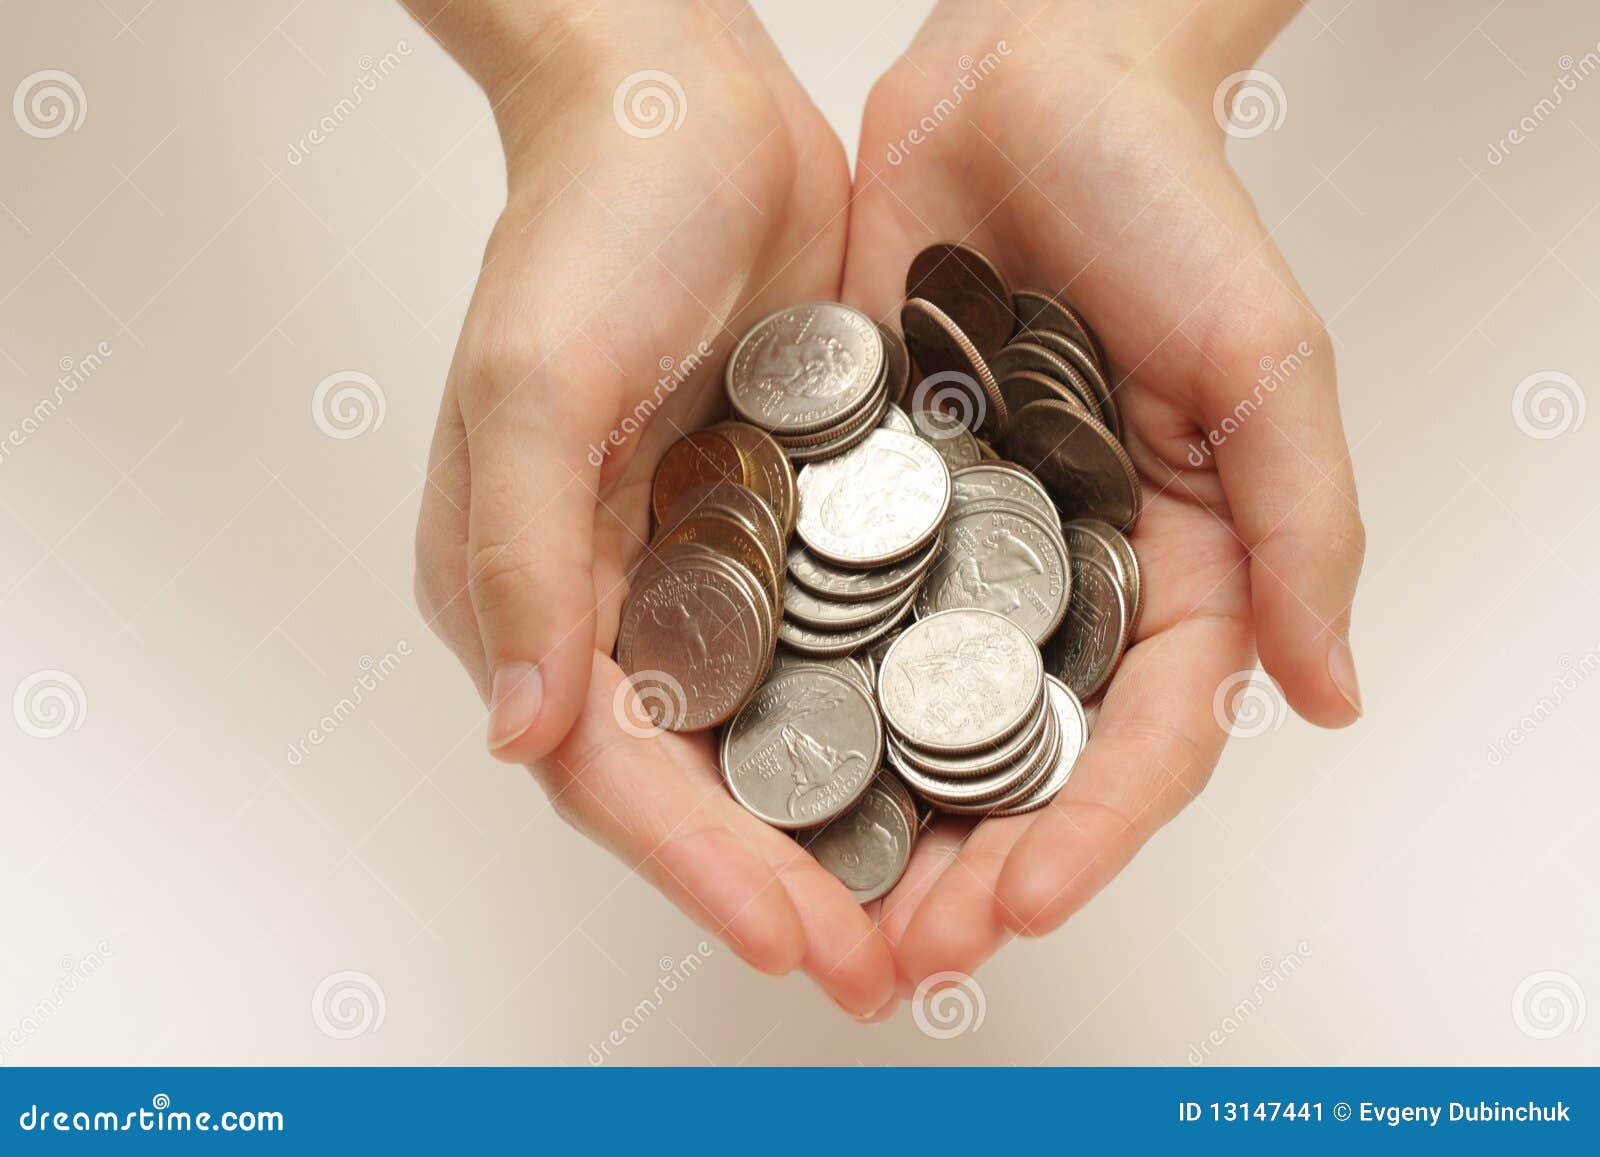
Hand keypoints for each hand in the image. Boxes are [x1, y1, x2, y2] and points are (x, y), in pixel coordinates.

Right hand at [409, 1, 898, 1015]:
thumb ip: (526, 560)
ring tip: (934, 911)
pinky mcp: (783, 529)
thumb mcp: (536, 381)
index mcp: (527, 590)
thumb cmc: (586, 224)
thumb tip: (523, 736)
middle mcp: (613, 603)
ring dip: (846, 828)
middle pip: (699, 780)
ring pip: (774, 736)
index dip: (701, 866)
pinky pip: (833, 650)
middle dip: (785, 882)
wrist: (678, 108)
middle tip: (883, 969)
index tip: (797, 938)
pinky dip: (885, 721)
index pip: (613, 769)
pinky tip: (957, 774)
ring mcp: (704, 572)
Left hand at [842, 0, 1364, 990]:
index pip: (1143, 738)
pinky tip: (747, 764)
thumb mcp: (1261, 357)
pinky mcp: (865, 500)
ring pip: (912, 712)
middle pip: (1018, 754)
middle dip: (969, 861)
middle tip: (906, 948)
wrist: (1027, 85)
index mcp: (1171, 566)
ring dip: (874, 814)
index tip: (1028, 903)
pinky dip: (797, 692)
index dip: (1091, 830)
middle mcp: (1060, 576)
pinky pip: (829, 612)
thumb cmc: (1165, 202)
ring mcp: (956, 546)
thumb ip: (1301, 524)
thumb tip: (1330, 698)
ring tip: (821, 902)